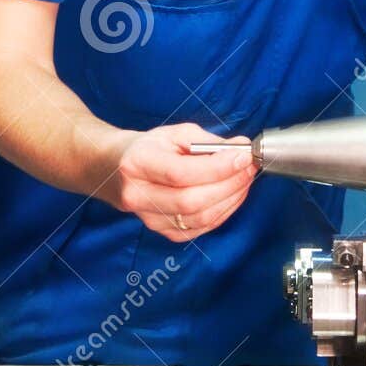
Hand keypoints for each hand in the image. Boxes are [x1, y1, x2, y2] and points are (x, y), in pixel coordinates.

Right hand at [104, 123, 256, 241]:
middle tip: (249, 168)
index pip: (181, 173)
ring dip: (230, 199)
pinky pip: (200, 228)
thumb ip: (208, 141)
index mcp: (138, 164)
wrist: (116, 171)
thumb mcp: (173, 133)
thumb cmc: (148, 148)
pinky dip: (223, 212)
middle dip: (229, 184)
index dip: (217, 167)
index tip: (243, 156)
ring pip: (199, 218)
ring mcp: (149, 218)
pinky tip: (232, 195)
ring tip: (244, 179)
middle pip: (191, 200)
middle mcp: (139, 196)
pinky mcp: (162, 231)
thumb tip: (241, 148)